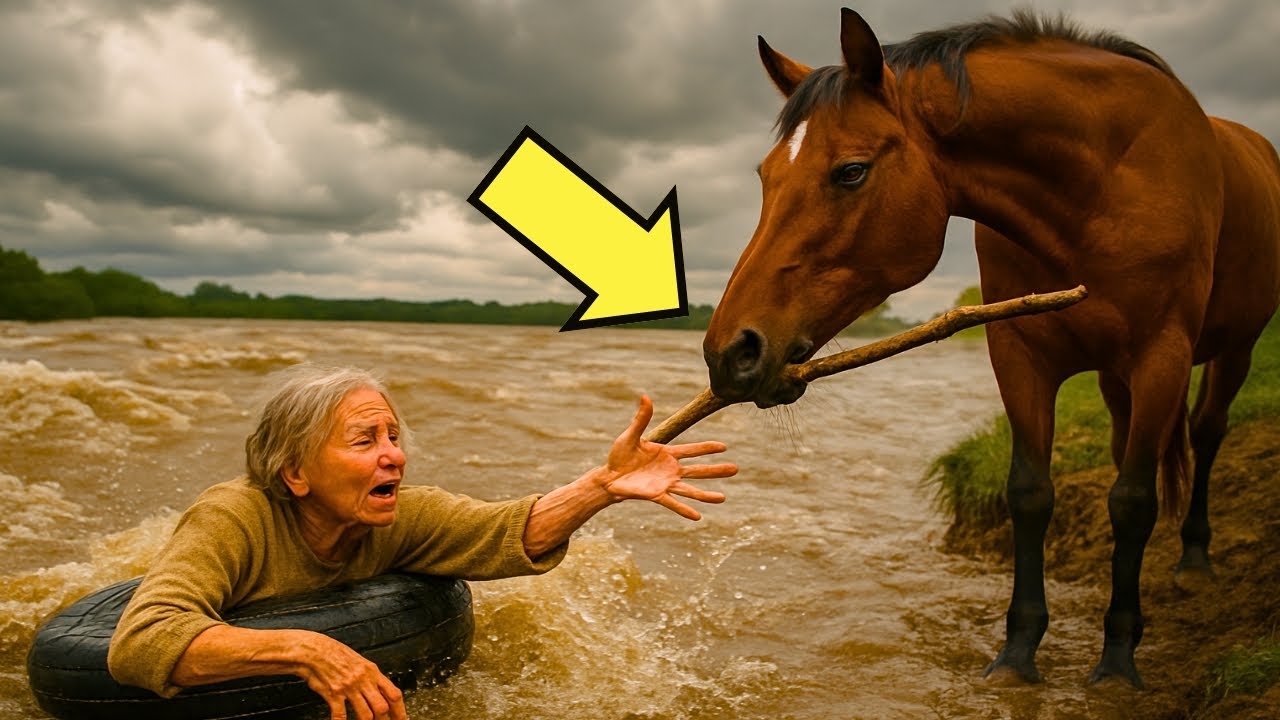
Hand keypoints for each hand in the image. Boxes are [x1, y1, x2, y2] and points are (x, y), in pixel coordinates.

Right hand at [295, 631, 406, 719]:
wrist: (315, 650)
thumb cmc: (336, 655)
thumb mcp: (360, 662)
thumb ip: (371, 677)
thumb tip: (381, 691)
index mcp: (372, 672)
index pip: (393, 694)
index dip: (400, 710)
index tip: (402, 719)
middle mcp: (363, 680)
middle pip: (382, 706)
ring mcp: (349, 688)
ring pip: (366, 714)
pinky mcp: (334, 694)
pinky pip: (341, 715)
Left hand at [599, 395, 736, 519]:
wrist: (608, 477)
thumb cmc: (619, 456)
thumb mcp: (630, 436)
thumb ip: (641, 419)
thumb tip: (645, 396)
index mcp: (667, 453)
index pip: (692, 450)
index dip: (707, 448)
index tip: (724, 446)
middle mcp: (670, 470)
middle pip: (698, 470)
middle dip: (716, 470)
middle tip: (736, 469)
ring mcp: (665, 484)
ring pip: (690, 490)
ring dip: (706, 495)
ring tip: (722, 498)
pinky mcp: (656, 495)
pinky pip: (673, 503)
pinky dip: (684, 510)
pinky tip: (697, 516)